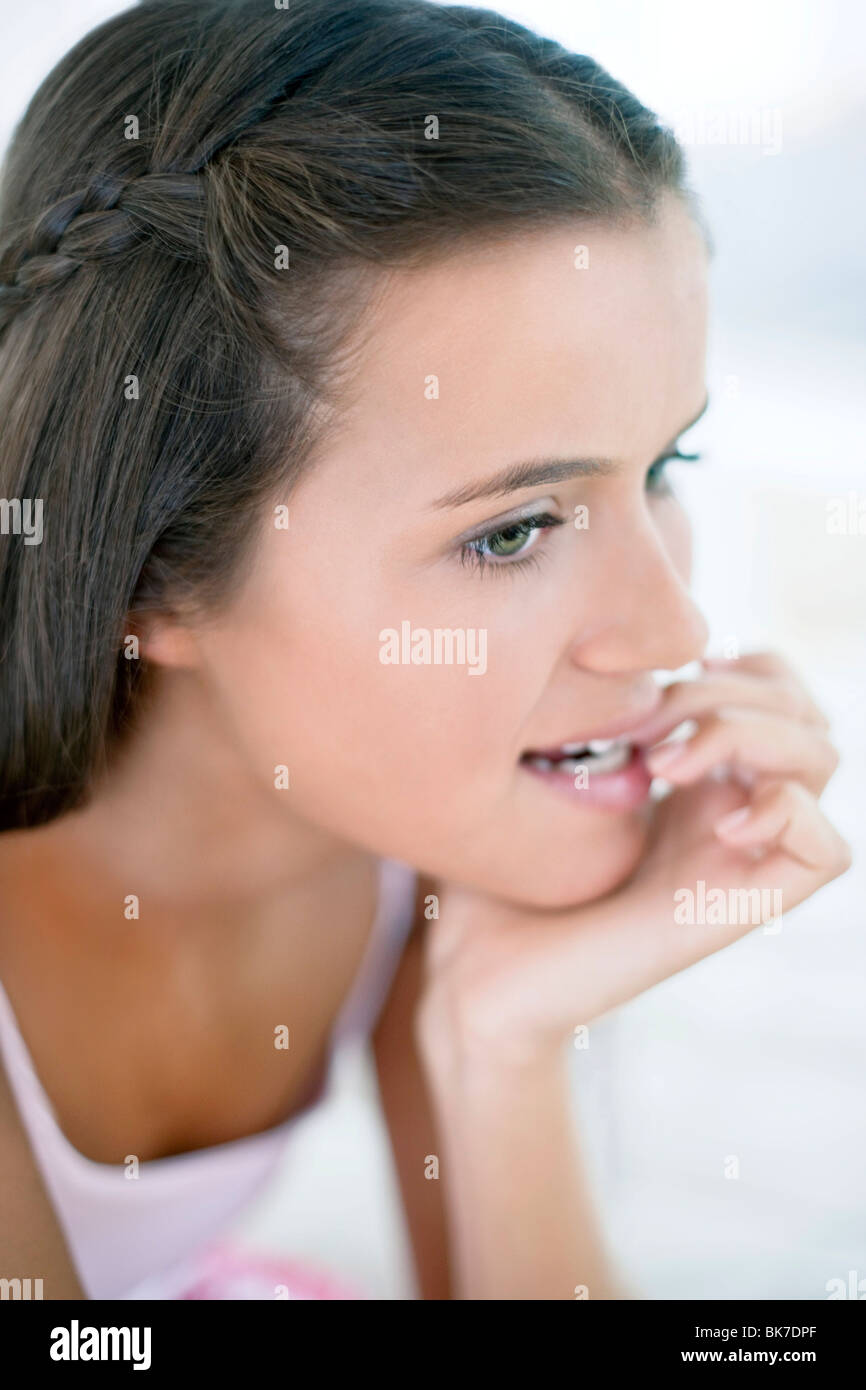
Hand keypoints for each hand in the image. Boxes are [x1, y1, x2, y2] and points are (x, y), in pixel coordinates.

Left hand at [416, 652, 851, 1070]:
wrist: (479, 978)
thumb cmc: (492, 876)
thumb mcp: (537, 775)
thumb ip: (583, 712)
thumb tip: (606, 648)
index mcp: (690, 775)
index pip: (774, 683)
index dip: (734, 661)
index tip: (654, 681)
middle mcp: (724, 808)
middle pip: (802, 707)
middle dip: (727, 689)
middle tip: (646, 727)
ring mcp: (737, 857)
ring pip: (823, 759)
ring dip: (752, 734)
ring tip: (667, 766)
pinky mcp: (740, 909)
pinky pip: (829, 850)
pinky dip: (786, 813)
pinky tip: (713, 824)